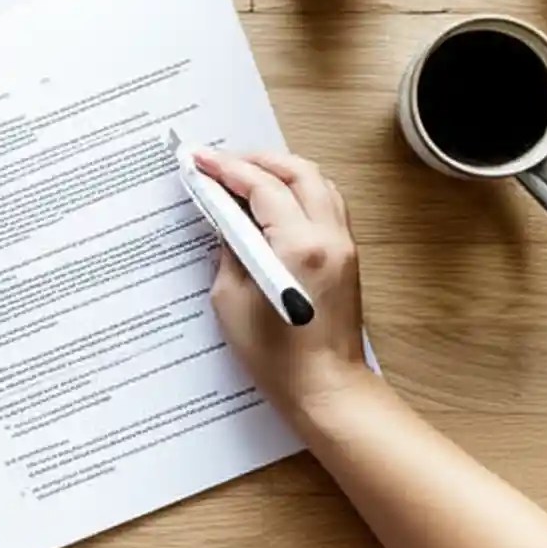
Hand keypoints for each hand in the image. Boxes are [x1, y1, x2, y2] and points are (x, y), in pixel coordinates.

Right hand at [197, 150, 366, 417]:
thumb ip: (228, 249)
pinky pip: (326, 204)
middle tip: (220, 162)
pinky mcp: (347, 256)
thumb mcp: (230, 299)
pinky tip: (274, 199)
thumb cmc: (277, 358)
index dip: (226, 168)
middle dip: (255, 160)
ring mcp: (343, 245)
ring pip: (316, 182)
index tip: (199, 159)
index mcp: (298, 246)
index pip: (260, 186)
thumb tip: (225, 219)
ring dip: (280, 171)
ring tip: (245, 174)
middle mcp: (328, 237)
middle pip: (295, 172)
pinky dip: (299, 190)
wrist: (325, 388)